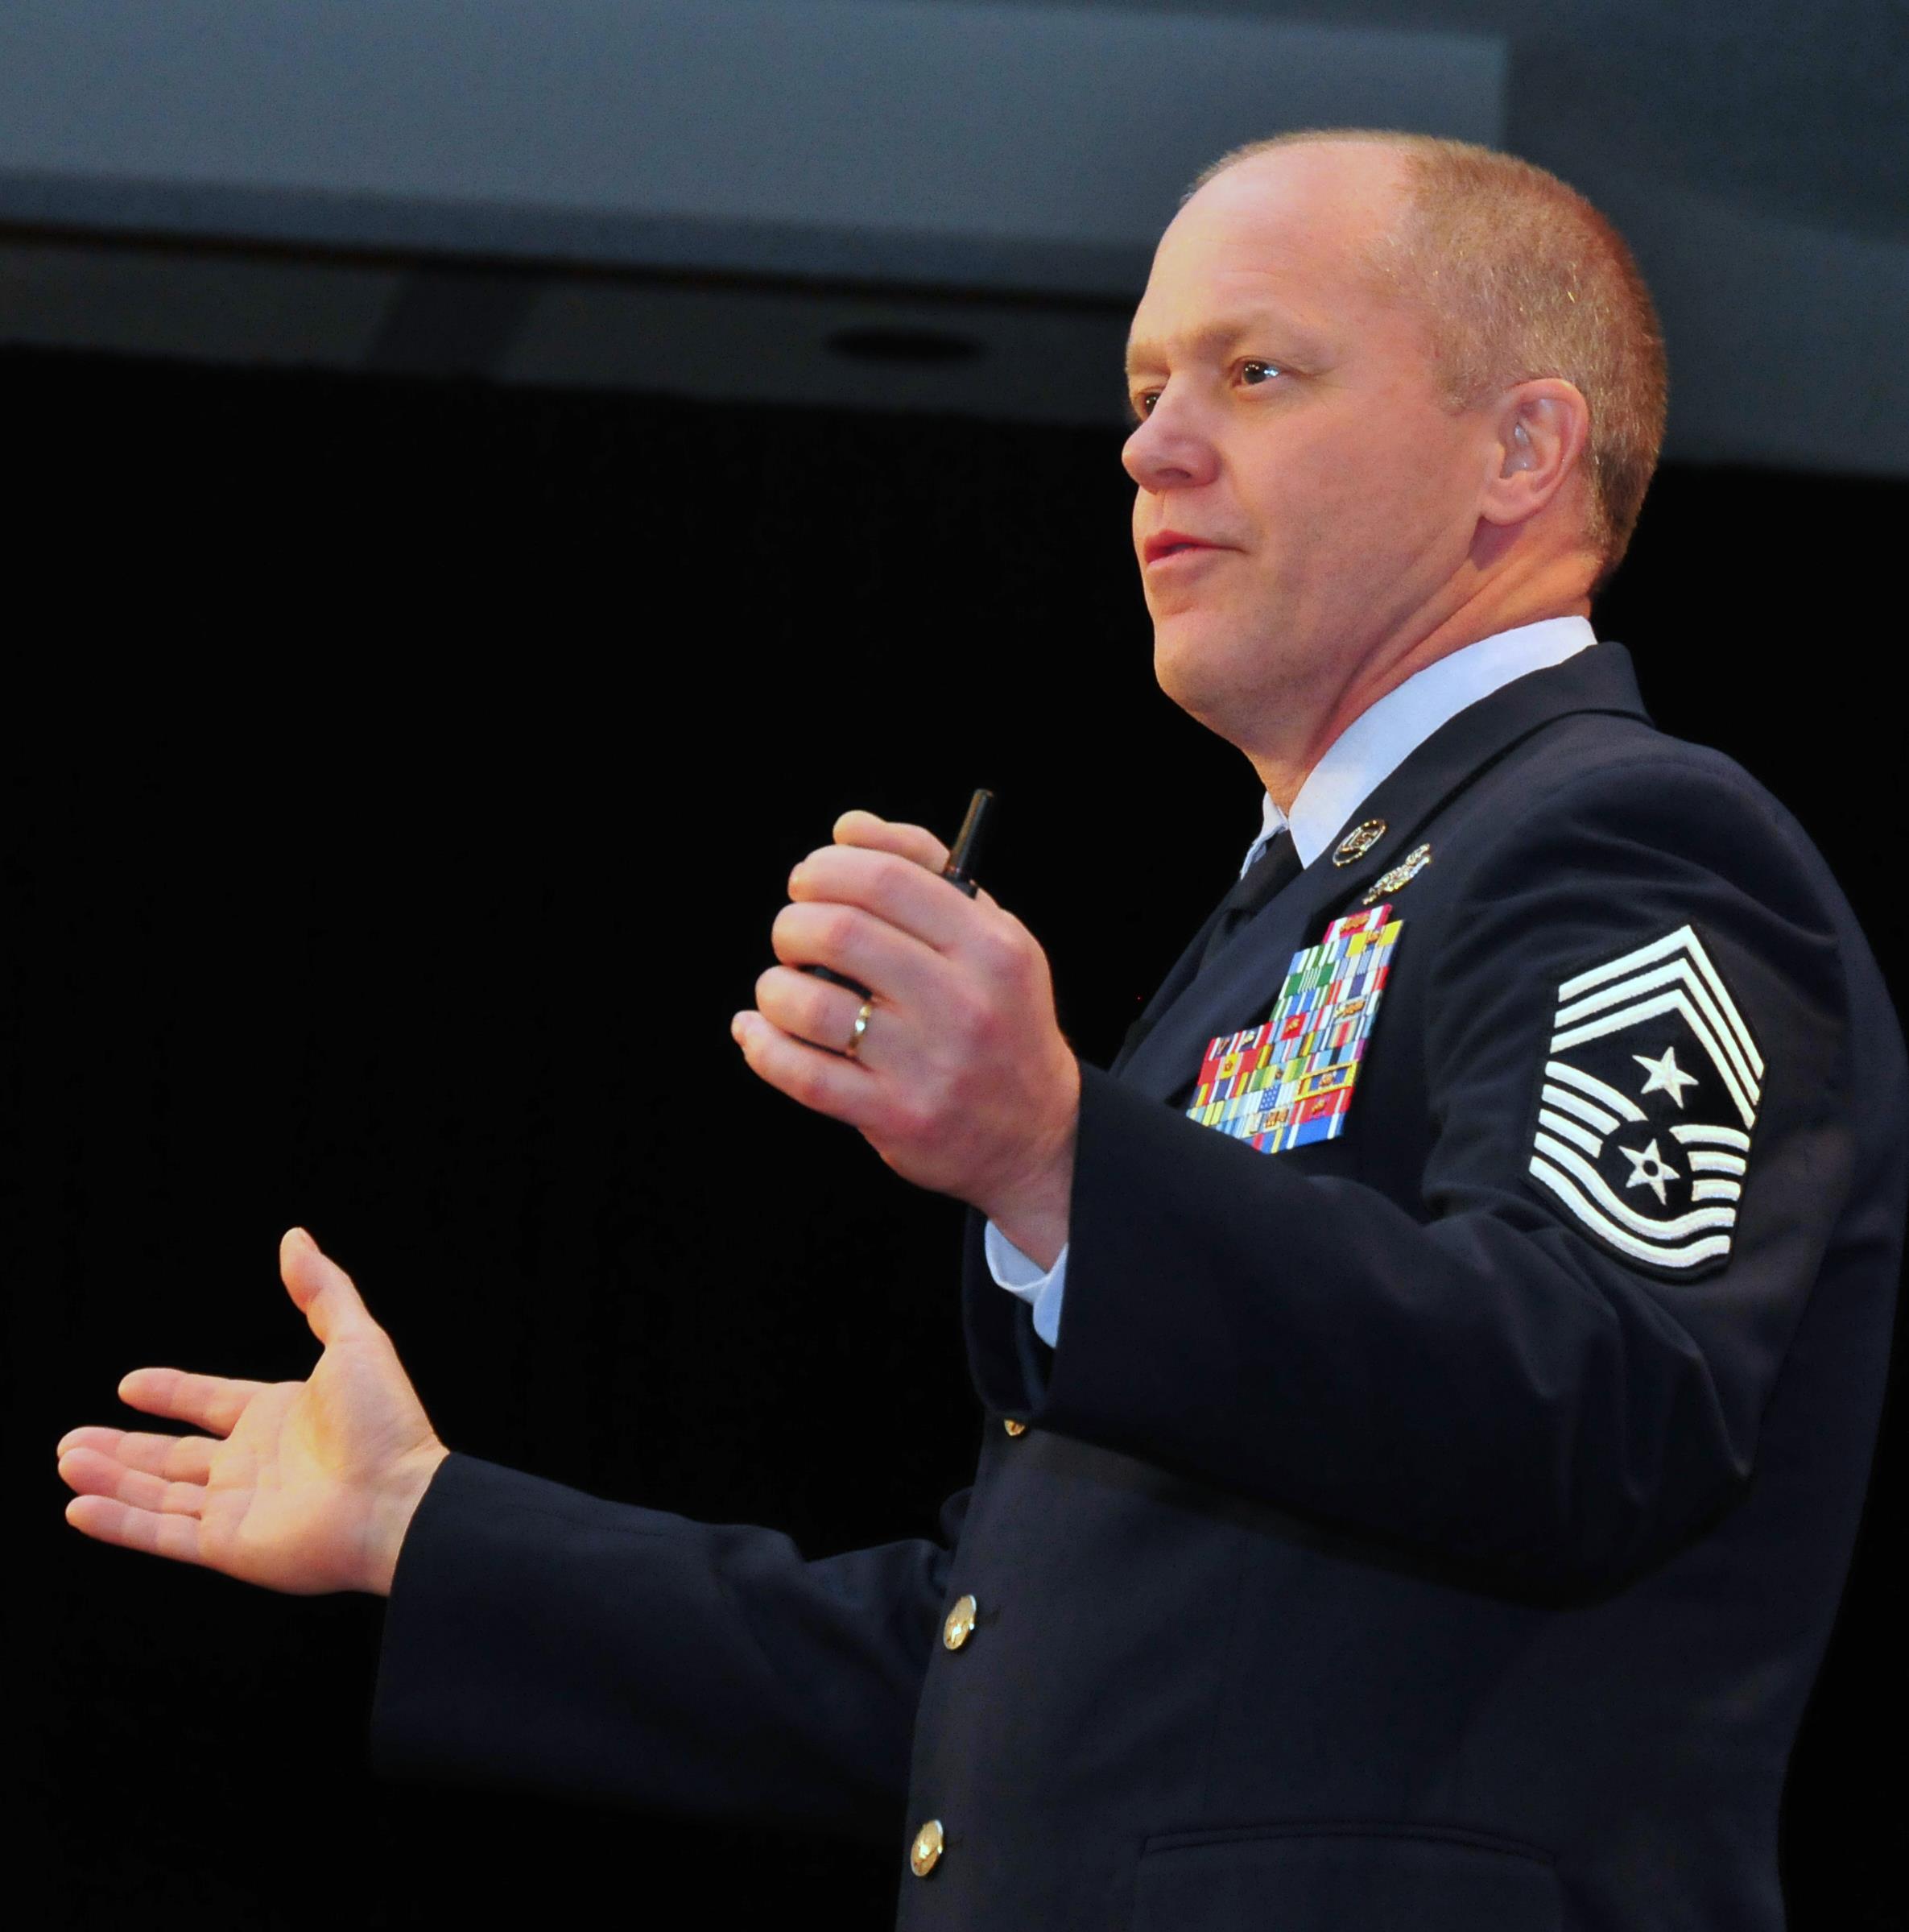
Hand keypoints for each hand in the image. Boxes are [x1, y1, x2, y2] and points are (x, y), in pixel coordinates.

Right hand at [56, 1229, 448, 1596]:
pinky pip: (160, 1534)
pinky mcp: (227, 1546)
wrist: (401, 1501)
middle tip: (71, 1441)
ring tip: (66, 1460)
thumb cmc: (385, 1423)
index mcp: (280, 1416)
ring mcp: (238, 1507)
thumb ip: (321, 1290)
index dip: (171, 1393)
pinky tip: (78, 1507)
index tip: (130, 1383)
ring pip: (156, 1493)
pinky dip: (118, 1522)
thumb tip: (295, 1238)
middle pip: (172, 1455)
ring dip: (109, 1478)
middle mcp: (254, 1463)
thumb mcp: (355, 1341)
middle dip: (122, 1447)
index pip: (210, 1402)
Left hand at [733, 809, 1080, 1264]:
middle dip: (793, 924)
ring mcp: (929, 1064)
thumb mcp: (994, 938)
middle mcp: (964, 1002)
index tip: (808, 880)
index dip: (827, 868)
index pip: (886, 878)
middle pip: (841, 932)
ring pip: (811, 1004)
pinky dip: (763, 1045)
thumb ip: (928, 873)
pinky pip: (803, 1074)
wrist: (1036, 1133)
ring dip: (776, 987)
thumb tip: (849, 826)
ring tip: (782, 988)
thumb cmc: (1000, 1019)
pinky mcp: (897, 1116)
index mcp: (991, 947)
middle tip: (792, 934)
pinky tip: (757, 1031)